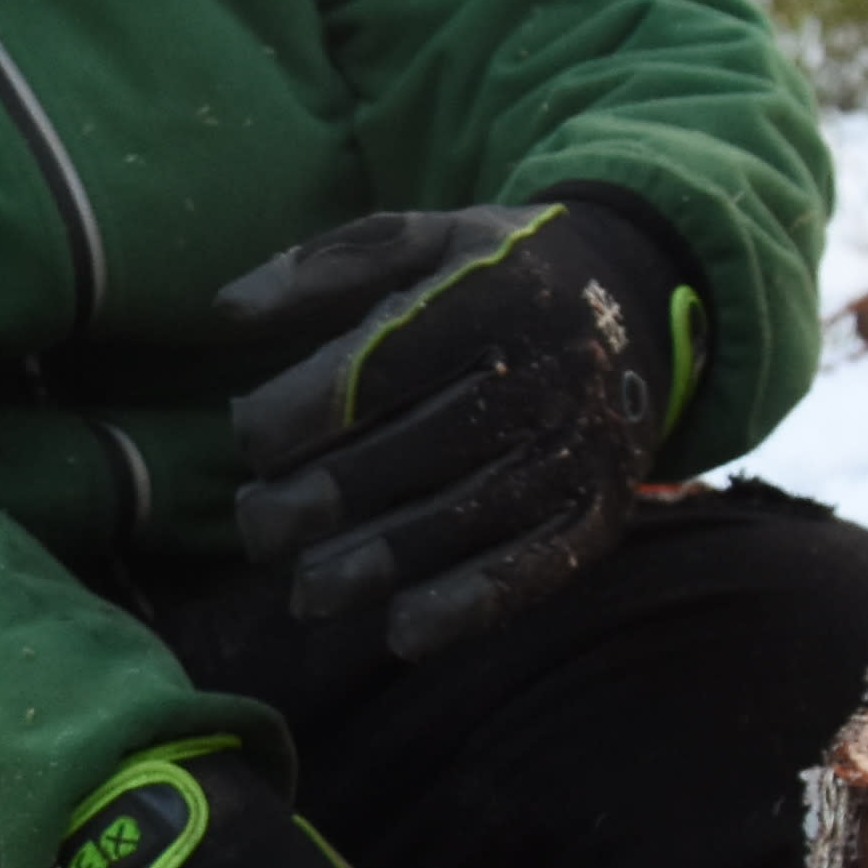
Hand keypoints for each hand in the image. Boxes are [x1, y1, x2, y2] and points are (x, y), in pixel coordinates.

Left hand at [221, 200, 689, 660]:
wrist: (640, 297)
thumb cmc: (495, 271)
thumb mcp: (424, 237)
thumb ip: (325, 268)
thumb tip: (227, 311)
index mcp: (497, 288)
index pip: (392, 356)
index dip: (313, 404)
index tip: (248, 436)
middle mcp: (549, 366)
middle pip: (428, 442)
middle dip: (332, 493)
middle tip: (257, 528)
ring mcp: (580, 443)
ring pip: (476, 512)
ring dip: (386, 559)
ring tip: (308, 592)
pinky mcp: (602, 505)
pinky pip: (541, 563)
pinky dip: (473, 601)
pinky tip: (404, 631)